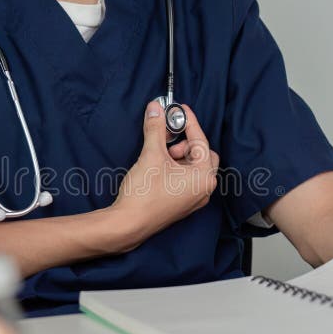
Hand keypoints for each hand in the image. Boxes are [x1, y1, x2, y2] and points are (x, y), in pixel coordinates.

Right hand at [109, 101, 218, 251]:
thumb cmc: (144, 195)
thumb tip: (156, 109)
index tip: (179, 110)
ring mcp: (193, 199)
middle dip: (185, 143)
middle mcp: (203, 190)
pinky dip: (176, 169)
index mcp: (204, 177)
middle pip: (202, 155)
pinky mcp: (181, 205)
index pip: (201, 141)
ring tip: (160, 155)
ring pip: (193, 168)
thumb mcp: (151, 155)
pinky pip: (186, 180)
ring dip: (179, 156)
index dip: (189, 122)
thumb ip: (156, 129)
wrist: (128, 223)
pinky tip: (159, 167)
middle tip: (168, 139)